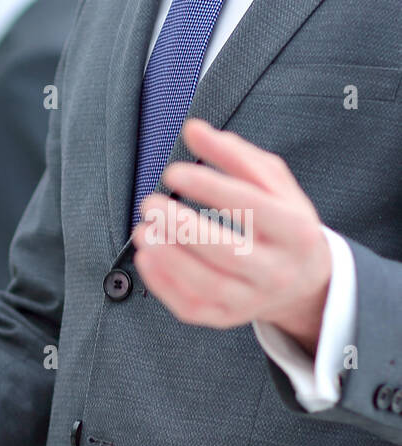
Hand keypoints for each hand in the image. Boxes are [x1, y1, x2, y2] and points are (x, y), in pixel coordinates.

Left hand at [132, 119, 331, 355]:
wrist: (302, 281)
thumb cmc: (281, 223)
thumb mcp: (273, 184)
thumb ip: (234, 154)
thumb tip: (192, 128)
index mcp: (296, 231)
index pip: (252, 207)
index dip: (210, 188)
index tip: (173, 172)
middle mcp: (276, 270)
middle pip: (227, 251)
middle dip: (182, 225)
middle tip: (150, 202)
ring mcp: (250, 299)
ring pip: (205, 283)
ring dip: (167, 255)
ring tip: (143, 228)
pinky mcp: (224, 317)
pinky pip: (189, 305)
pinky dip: (161, 282)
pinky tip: (146, 255)